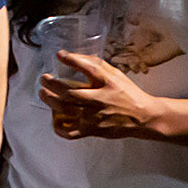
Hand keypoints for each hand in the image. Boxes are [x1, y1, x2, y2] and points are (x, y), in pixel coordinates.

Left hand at [41, 52, 163, 139]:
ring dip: (50, 101)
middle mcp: (100, 100)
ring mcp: (95, 117)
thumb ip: (94, 64)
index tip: (60, 55)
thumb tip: (69, 56)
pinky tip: (54, 118)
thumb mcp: (114, 74)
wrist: (144, 117)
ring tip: (43, 93)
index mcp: (108, 84)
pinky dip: (58, 127)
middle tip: (44, 78)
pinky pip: (70, 132)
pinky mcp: (93, 130)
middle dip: (51, 85)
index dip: (73, 60)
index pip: (91, 69)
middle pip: (70, 93)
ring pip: (66, 110)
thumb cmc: (127, 94)